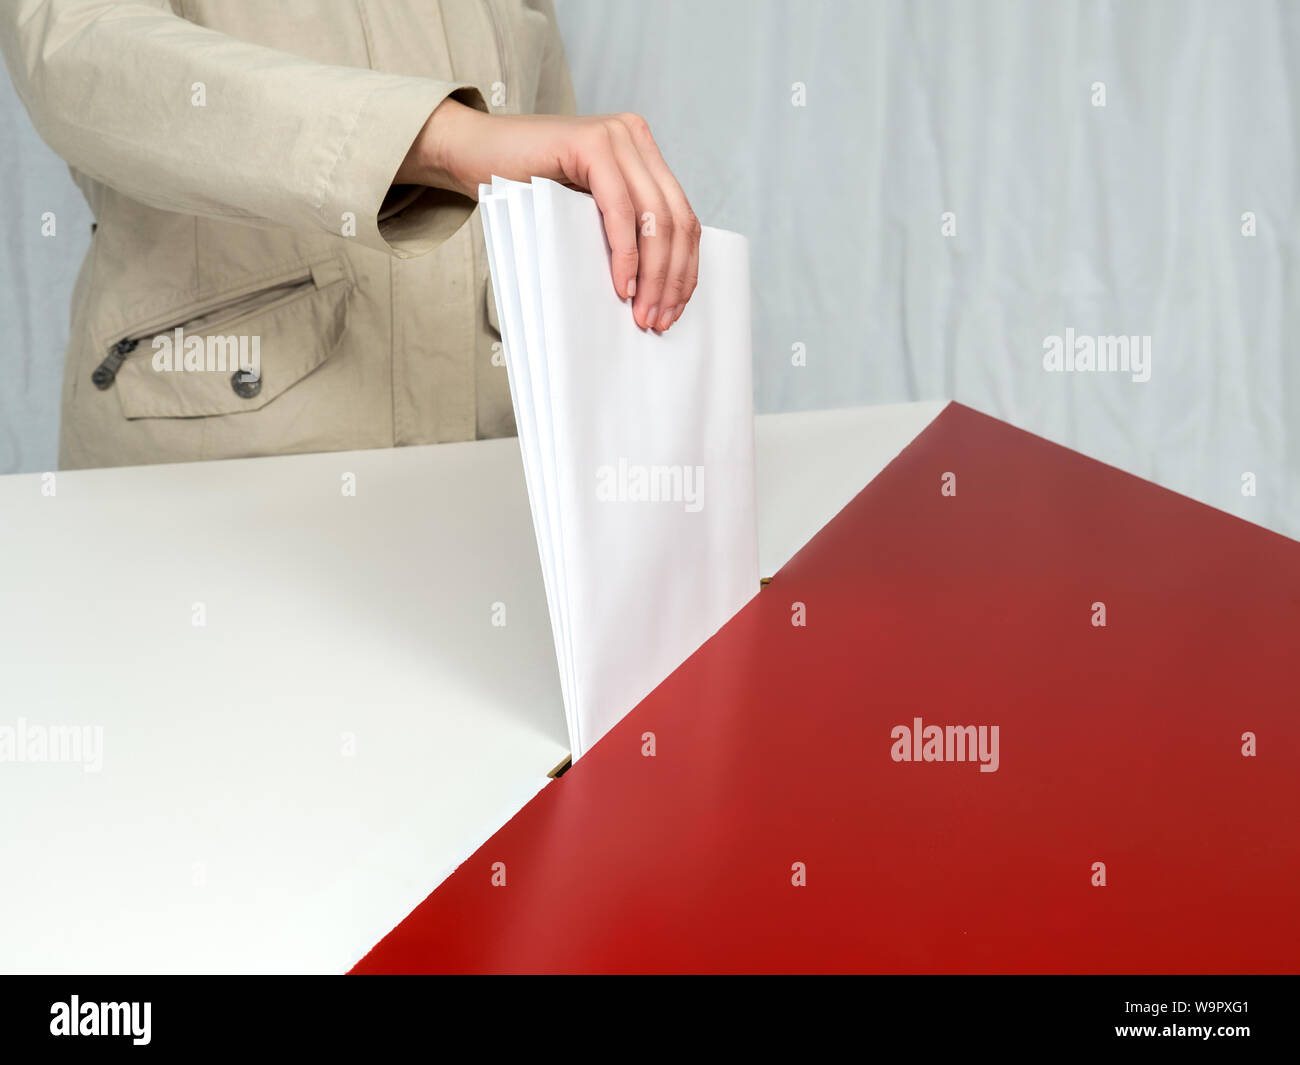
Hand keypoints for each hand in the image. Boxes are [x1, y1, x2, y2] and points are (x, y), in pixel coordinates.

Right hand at [397, 99, 700, 331]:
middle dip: (672, 278)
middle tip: (659, 320)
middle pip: (675, 220)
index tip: (674, 309)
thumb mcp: (585, 209)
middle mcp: (635, 137)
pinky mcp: (591, 143)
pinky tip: (622, 286)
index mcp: (642, 152)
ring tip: (641, 312)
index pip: (682, 218)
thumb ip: (623, 227)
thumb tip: (657, 287)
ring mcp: (615, 136)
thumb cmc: (523, 187)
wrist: (472, 151)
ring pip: (655, 218)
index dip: (685, 269)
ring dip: (653, 274)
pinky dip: (625, 253)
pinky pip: (620, 210)